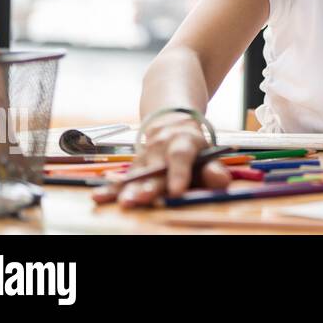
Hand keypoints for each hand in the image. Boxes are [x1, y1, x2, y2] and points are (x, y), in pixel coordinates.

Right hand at [93, 116, 229, 206]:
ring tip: (122, 201)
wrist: (171, 121)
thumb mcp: (206, 153)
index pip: (181, 156)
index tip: (177, 191)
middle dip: (148, 184)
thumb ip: (212, 169)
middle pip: (154, 167)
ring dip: (128, 188)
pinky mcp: (135, 162)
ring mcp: (146, 153)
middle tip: (142, 199)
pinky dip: (112, 186)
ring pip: (137, 172)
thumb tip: (222, 181)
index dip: (179, 173)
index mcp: (183, 140)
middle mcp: (161, 145)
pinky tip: (100, 195)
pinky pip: (123, 176)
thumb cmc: (193, 146)